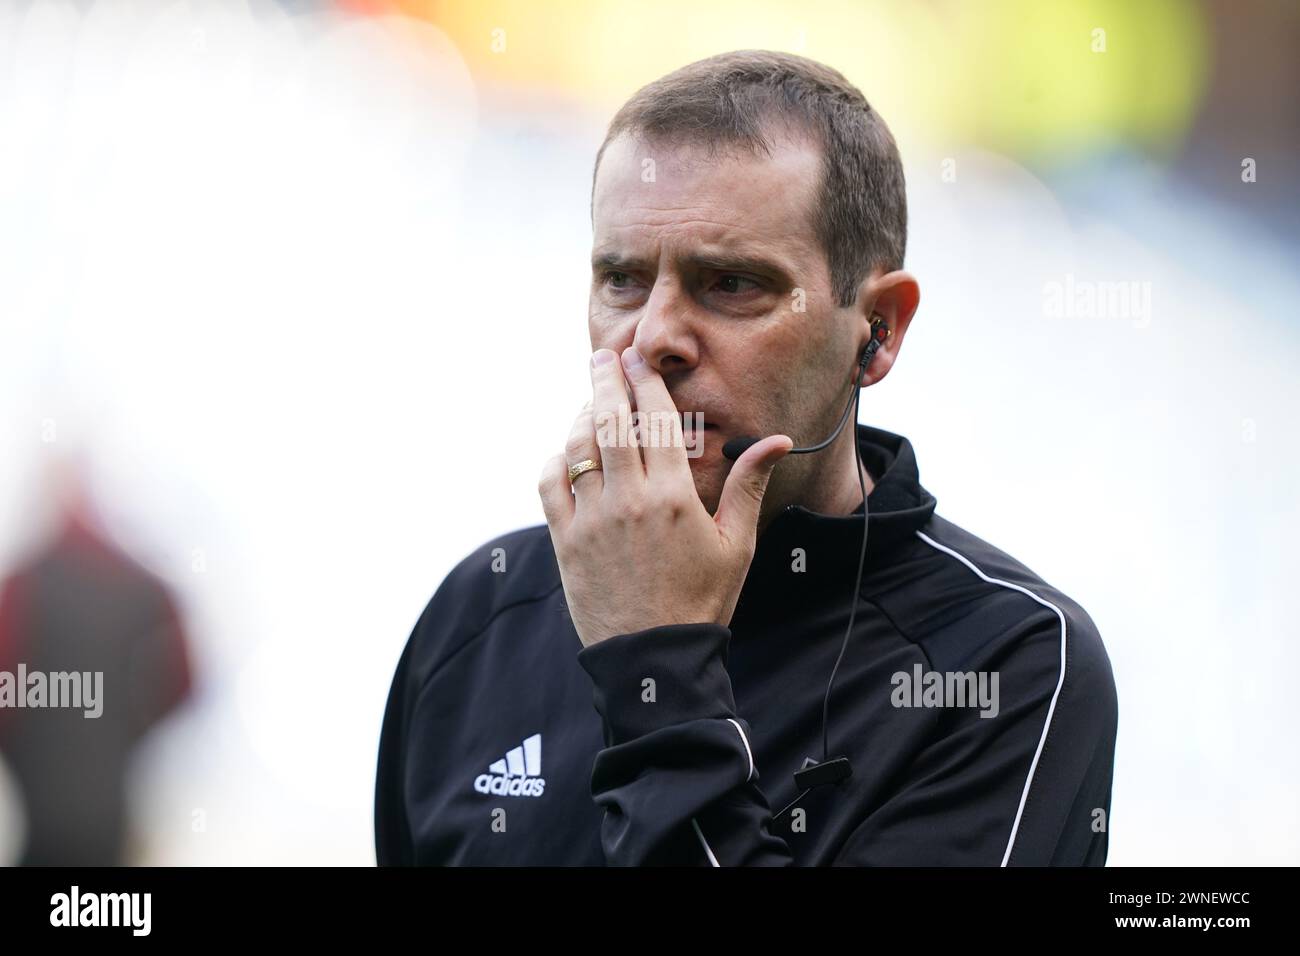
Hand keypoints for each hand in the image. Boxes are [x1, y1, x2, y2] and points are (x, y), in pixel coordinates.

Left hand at [538, 346, 791, 647]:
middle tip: (605, 357)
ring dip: (582, 416)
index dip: (644, 383)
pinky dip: (556, 461)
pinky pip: (550, 485)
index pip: (654, 421)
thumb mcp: (737, 543)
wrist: (655, 658)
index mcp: (674, 496)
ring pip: (578, 448)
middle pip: (610, 422)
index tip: (638, 359)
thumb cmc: (703, 600)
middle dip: (606, 381)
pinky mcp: (565, 542)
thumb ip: (749, 484)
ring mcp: (591, 520)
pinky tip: (567, 454)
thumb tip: (777, 440)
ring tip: (590, 401)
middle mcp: (629, 501)